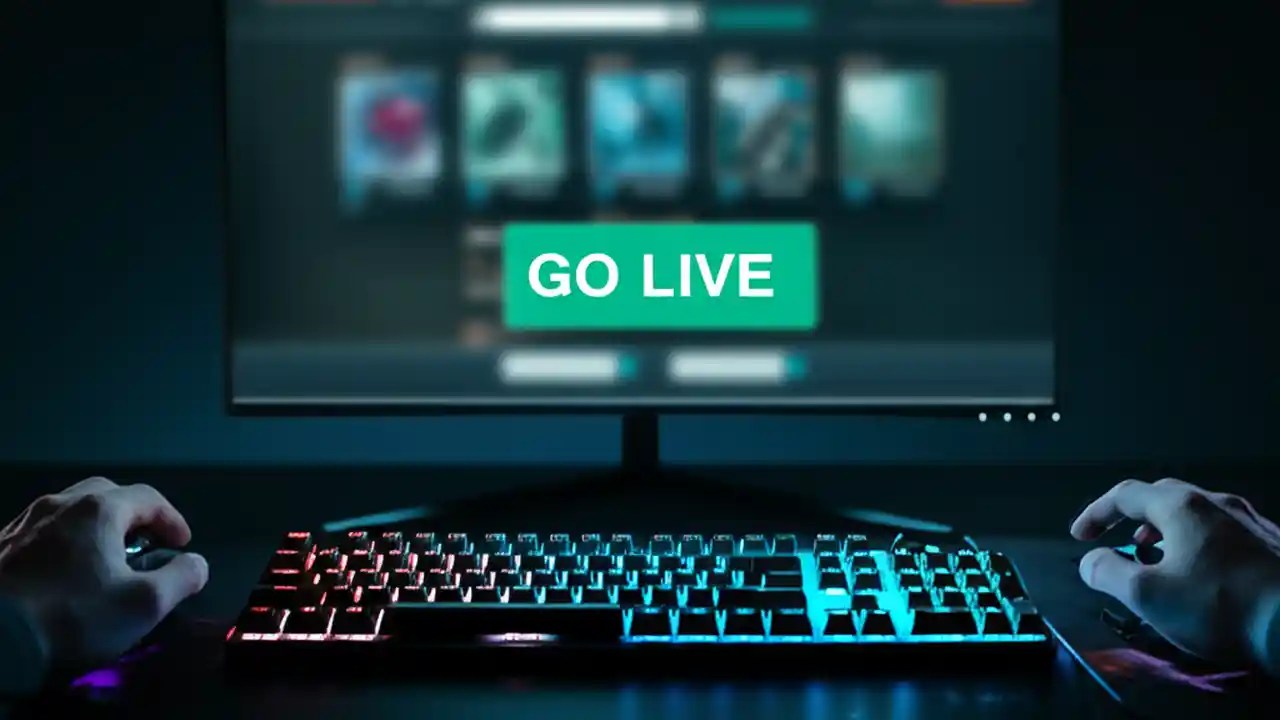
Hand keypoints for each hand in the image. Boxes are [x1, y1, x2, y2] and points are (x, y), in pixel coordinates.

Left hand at [0, 477, 208, 671]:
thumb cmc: (73, 615)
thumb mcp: (145, 604)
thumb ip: (182, 578)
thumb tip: (196, 563)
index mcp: (100, 509)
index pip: (150, 498)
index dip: (172, 519)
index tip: (182, 544)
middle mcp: (61, 503)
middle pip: (108, 494)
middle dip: (133, 515)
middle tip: (144, 544)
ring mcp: (24, 522)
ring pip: (71, 510)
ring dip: (95, 527)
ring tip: (103, 557)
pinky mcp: (0, 545)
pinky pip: (42, 531)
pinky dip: (63, 541)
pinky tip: (62, 569)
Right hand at [1071, 478, 1279, 670]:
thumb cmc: (1221, 606)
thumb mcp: (1147, 595)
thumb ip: (1108, 573)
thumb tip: (1090, 562)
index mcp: (1181, 508)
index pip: (1125, 495)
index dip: (1096, 513)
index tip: (1082, 535)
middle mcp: (1217, 505)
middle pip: (1164, 497)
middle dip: (1136, 517)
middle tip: (1123, 541)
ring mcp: (1250, 523)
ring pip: (1199, 514)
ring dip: (1170, 530)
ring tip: (1162, 558)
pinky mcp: (1273, 546)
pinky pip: (1226, 532)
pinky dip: (1202, 543)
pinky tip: (1206, 572)